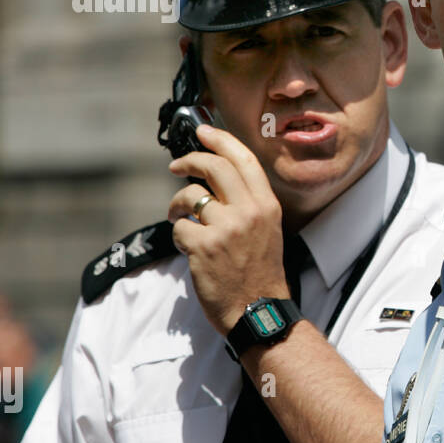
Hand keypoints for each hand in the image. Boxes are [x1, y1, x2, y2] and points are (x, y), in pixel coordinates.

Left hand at [168, 125, 288, 335]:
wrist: (258, 310)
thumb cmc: (260, 272)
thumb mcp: (267, 230)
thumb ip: (247, 203)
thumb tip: (213, 180)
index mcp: (267, 205)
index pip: (243, 159)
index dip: (220, 140)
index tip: (203, 131)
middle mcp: (249, 211)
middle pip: (213, 167)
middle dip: (189, 160)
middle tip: (176, 166)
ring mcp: (226, 228)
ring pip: (189, 196)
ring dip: (177, 206)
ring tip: (179, 218)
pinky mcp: (203, 246)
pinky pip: (179, 227)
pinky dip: (178, 236)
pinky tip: (188, 248)